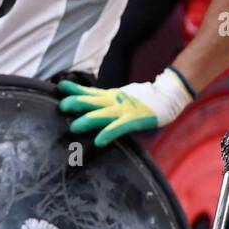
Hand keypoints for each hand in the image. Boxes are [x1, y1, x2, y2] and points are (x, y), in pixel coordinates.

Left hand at [57, 68, 192, 146]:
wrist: (168, 95)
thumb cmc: (142, 99)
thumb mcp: (118, 95)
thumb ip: (102, 98)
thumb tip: (84, 98)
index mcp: (109, 95)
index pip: (88, 91)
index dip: (73, 89)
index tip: (59, 86)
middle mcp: (113, 101)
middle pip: (90, 100)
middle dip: (75, 103)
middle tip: (61, 106)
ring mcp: (123, 110)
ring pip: (101, 114)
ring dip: (87, 120)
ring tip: (74, 127)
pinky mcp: (134, 120)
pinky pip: (118, 128)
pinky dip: (108, 134)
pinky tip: (99, 141)